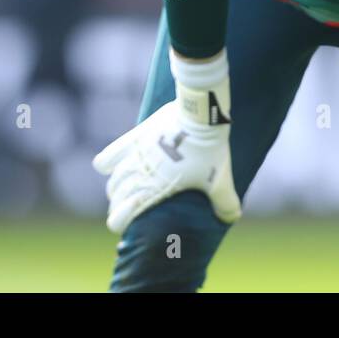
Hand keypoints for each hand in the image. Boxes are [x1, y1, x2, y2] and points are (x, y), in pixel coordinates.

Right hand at [92, 51, 240, 233]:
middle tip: (130, 205)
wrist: (200, 115)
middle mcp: (141, 174)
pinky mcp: (134, 137)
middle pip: (116, 197)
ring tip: (124, 188)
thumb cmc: (210, 149)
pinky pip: (108, 156)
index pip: (121, 216)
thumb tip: (231, 217)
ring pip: (113, 179)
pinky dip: (107, 163)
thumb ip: (225, 202)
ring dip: (115, 187)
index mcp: (156, 189)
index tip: (125, 221)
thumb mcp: (220, 179)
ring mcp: (135, 156)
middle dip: (119, 205)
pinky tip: (109, 167)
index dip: (120, 222)